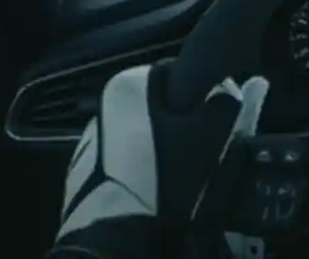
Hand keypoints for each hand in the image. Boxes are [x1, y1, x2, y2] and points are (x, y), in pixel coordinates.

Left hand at [47, 61, 268, 258]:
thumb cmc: (165, 176)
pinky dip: (138, 165)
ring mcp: (88, 138)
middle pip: (156, 104)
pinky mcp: (81, 169)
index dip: (200, 94)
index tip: (211, 120)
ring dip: (158, 143)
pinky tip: (151, 188)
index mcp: (128, 85)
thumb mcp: (209, 137)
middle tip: (198, 150)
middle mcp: (102, 104)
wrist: (118, 237)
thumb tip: (226, 90)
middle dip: (178, 121)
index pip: (176, 71)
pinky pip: (121, 157)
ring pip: (139, 131)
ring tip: (175, 174)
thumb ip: (224, 102)